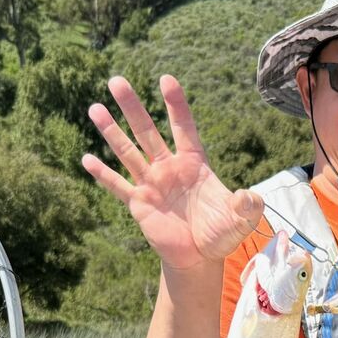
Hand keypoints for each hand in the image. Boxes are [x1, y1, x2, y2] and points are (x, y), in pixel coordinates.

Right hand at [82, 75, 262, 270]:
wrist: (200, 258)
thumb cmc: (221, 234)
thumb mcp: (240, 220)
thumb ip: (247, 207)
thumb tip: (251, 198)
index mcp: (194, 164)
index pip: (184, 128)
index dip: (176, 104)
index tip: (166, 79)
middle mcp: (169, 168)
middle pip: (148, 132)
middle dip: (132, 107)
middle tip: (117, 81)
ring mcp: (152, 184)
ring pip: (128, 152)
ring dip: (111, 132)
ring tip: (95, 108)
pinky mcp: (139, 204)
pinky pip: (119, 186)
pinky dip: (103, 175)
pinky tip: (86, 159)